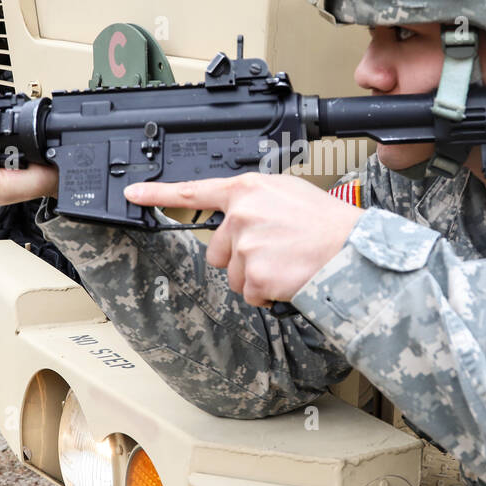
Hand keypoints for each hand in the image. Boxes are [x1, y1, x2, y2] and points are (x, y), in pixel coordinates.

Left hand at [125, 173, 363, 305]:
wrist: (352, 249)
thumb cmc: (326, 223)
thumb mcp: (287, 194)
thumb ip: (254, 201)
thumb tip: (235, 215)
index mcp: (247, 190)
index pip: (194, 191)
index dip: (158, 194)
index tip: (133, 194)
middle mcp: (241, 215)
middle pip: (216, 250)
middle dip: (239, 257)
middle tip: (275, 250)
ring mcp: (245, 247)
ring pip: (233, 276)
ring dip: (256, 276)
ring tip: (287, 262)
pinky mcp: (254, 276)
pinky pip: (250, 294)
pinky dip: (268, 293)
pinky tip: (289, 277)